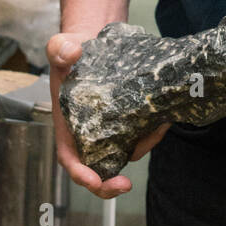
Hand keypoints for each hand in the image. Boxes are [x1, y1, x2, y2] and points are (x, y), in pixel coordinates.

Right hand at [46, 32, 168, 198]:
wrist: (93, 41)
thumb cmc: (73, 51)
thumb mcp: (62, 48)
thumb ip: (60, 50)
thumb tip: (71, 52)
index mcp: (68, 126)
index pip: (70, 159)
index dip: (80, 174)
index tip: (93, 180)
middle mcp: (89, 133)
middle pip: (98, 167)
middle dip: (110, 182)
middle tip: (125, 184)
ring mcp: (110, 128)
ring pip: (126, 150)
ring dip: (142, 146)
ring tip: (158, 128)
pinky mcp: (129, 117)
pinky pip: (141, 132)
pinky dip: (153, 130)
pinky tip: (164, 118)